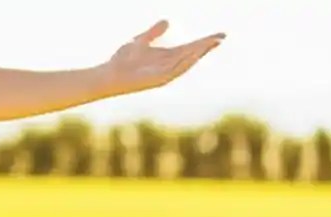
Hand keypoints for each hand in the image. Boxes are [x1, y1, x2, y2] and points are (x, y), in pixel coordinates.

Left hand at [100, 20, 224, 95]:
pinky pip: (175, 70)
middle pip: (192, 55)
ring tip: (211, 43)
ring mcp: (164, 74)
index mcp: (167, 57)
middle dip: (206, 47)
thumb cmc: (122, 60)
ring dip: (199, 53)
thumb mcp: (141, 41)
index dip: (204, 42)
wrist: (109, 74)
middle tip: (221, 38)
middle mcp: (169, 66)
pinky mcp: (158, 80)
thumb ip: (154, 32)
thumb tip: (167, 21)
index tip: (219, 35)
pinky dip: (185, 62)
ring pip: (186, 62)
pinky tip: (193, 54)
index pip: (190, 48)